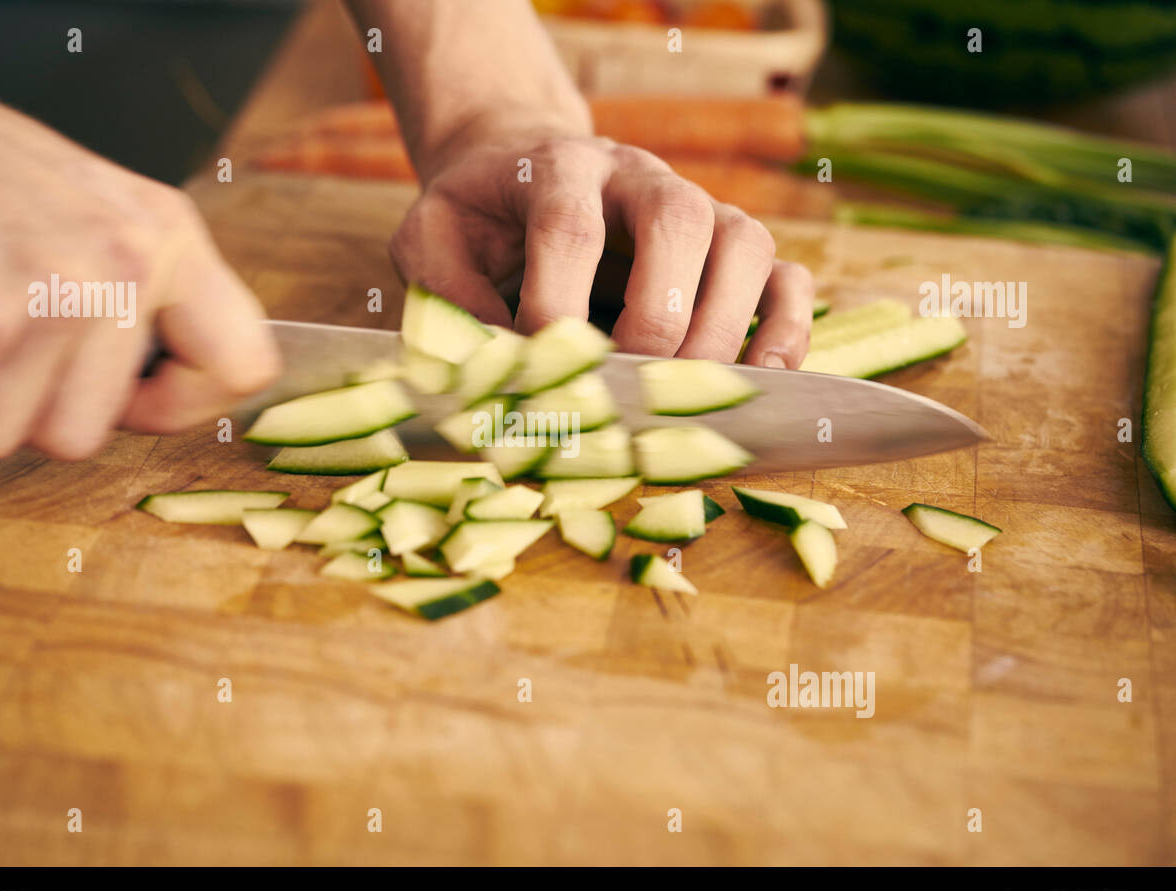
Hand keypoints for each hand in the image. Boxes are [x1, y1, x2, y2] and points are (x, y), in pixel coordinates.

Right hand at [0, 44, 279, 460]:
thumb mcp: (93, 210)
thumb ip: (144, 298)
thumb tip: (170, 391)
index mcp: (164, 237)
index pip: (244, 365)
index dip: (187, 406)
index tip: (142, 401)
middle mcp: (123, 267)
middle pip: (87, 435)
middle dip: (24, 403)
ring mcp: (55, 300)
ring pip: (11, 438)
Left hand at [388, 130, 813, 365]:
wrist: (524, 170)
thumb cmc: (479, 219)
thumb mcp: (432, 242)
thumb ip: (446, 297)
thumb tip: (496, 374)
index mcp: (558, 168)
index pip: (570, 226)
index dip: (556, 302)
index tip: (537, 369)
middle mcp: (639, 177)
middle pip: (678, 219)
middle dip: (654, 315)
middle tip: (624, 385)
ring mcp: (699, 207)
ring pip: (744, 244)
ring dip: (724, 329)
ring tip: (686, 394)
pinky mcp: (732, 250)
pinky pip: (788, 278)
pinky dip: (786, 331)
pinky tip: (757, 381)